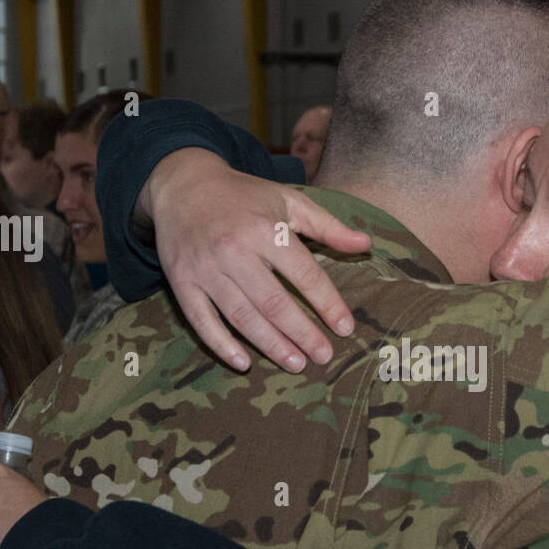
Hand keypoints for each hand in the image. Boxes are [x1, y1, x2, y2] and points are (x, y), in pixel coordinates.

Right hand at [140, 148, 370, 371]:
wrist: (182, 184)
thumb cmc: (243, 196)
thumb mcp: (288, 201)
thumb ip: (327, 226)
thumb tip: (366, 244)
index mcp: (265, 229)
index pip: (304, 274)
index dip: (327, 303)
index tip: (345, 328)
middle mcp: (234, 250)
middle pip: (274, 302)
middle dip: (302, 333)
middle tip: (323, 356)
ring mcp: (205, 268)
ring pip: (241, 316)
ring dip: (270, 344)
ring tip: (296, 363)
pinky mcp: (181, 281)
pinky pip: (201, 320)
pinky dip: (221, 344)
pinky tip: (244, 363)